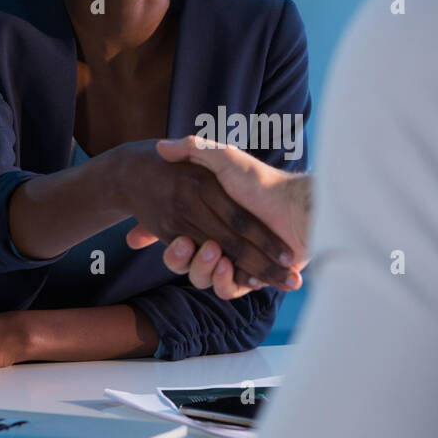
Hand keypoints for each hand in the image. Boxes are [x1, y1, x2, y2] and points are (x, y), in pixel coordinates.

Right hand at [110, 140, 299, 290]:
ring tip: (215, 254)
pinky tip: (227, 269)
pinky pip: (228, 290)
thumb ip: (193, 149)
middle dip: (180, 258)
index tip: (140, 237)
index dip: (157, 238)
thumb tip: (159, 147)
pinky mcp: (251, 277)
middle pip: (185, 262)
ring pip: (203, 278)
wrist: (297, 206)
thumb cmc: (260, 180)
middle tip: (186, 243)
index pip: (174, 235)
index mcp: (207, 218)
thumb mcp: (223, 158)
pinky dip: (225, 282)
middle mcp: (219, 242)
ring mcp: (235, 261)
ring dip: (203, 270)